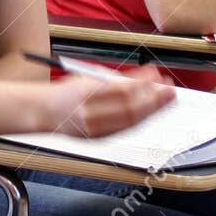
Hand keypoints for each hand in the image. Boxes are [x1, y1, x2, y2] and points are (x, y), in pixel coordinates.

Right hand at [44, 65, 175, 136]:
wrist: (45, 112)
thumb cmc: (66, 92)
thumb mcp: (87, 78)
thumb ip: (114, 81)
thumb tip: (144, 80)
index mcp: (84, 94)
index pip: (121, 90)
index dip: (143, 84)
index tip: (156, 75)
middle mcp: (89, 115)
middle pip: (129, 109)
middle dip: (154, 100)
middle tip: (170, 89)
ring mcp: (94, 130)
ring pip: (130, 122)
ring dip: (152, 110)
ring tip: (166, 99)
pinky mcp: (99, 139)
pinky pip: (125, 129)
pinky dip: (140, 119)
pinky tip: (150, 111)